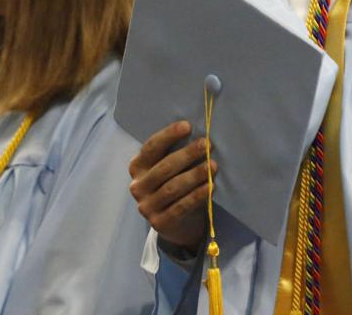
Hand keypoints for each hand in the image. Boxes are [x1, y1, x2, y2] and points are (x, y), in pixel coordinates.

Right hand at [128, 120, 216, 250]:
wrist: (176, 224)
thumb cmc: (174, 186)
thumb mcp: (169, 170)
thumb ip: (175, 154)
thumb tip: (199, 136)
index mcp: (137, 167)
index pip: (151, 147)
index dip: (168, 135)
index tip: (188, 125)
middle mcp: (137, 186)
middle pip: (164, 167)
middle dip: (187, 154)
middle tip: (207, 144)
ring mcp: (146, 206)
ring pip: (173, 187)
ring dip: (195, 174)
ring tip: (214, 165)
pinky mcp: (159, 223)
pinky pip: (181, 206)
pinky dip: (197, 195)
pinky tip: (210, 186)